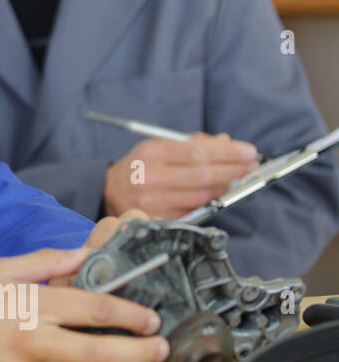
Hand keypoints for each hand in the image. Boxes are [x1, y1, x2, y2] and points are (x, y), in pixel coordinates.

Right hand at [0, 220, 166, 361]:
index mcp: (27, 305)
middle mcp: (27, 342)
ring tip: (86, 347)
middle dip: (136, 352)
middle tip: (158, 349)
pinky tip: (15, 355)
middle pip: (97, 353)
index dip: (129, 315)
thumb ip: (41, 262)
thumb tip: (79, 253)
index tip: (149, 320)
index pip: (93, 310)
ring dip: (83, 359)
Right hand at [103, 132, 257, 218]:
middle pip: (203, 175)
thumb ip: (192, 144)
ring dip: (225, 187)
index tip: (249, 151)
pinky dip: (211, 201)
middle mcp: (150, 177)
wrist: (109, 191)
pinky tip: (219, 193)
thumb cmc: (140, 166)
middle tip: (251, 166)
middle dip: (233, 170)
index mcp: (151, 153)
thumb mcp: (159, 146)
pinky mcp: (157, 218)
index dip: (228, 153)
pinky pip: (194, 210)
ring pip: (202, 195)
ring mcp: (152, 201)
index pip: (197, 152)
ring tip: (238, 179)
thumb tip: (226, 142)